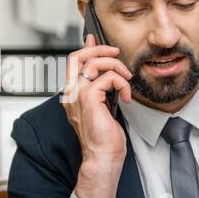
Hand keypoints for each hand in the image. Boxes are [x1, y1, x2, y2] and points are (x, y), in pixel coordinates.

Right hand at [63, 35, 133, 197]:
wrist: (103, 157)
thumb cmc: (105, 138)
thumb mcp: (105, 107)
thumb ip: (104, 89)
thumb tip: (109, 74)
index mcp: (74, 94)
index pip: (74, 62)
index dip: (86, 47)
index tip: (96, 40)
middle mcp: (71, 93)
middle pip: (77, 56)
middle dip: (99, 49)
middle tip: (116, 52)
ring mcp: (78, 95)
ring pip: (94, 63)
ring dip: (116, 67)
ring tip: (127, 80)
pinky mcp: (89, 99)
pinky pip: (107, 78)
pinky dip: (122, 84)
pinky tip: (127, 97)